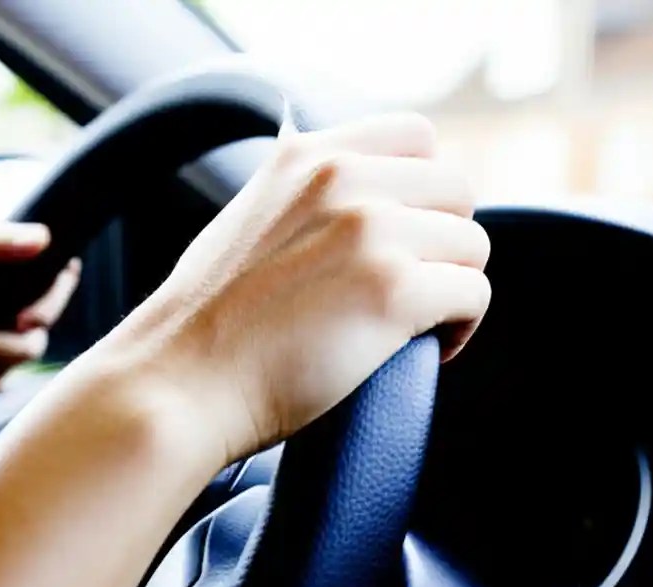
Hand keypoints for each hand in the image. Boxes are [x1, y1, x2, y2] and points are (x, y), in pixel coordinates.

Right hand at [94, 113, 489, 462]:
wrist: (180, 384)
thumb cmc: (206, 325)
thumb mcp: (248, 220)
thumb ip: (304, 196)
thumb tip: (362, 201)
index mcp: (307, 158)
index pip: (417, 136)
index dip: (425, 191)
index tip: (408, 236)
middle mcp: (343, 179)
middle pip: (457, 191)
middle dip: (444, 244)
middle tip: (413, 289)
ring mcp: (370, 231)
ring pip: (473, 246)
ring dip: (453, 288)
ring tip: (416, 325)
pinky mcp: (393, 291)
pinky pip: (473, 296)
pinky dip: (459, 329)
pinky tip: (424, 350)